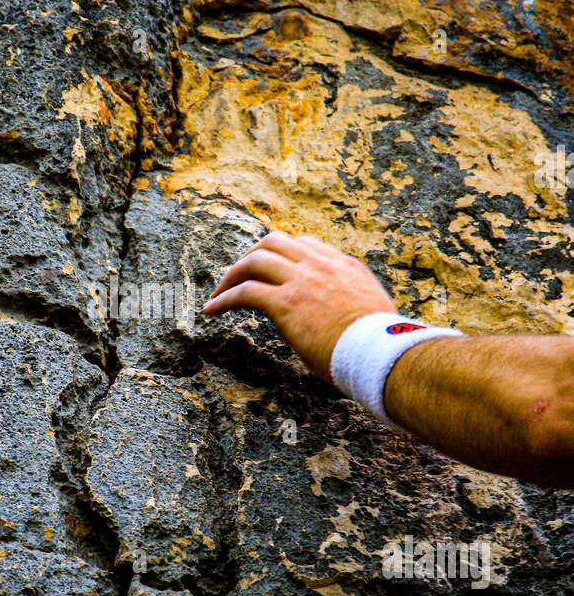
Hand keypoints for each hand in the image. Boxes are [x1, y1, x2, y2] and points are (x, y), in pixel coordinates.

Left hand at [202, 232, 396, 382]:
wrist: (383, 354)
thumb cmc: (383, 346)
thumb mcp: (376, 312)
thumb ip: (358, 303)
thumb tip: (351, 317)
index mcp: (345, 267)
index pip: (305, 245)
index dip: (283, 255)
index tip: (271, 271)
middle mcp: (321, 266)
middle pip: (275, 241)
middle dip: (252, 255)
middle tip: (239, 276)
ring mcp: (302, 281)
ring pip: (255, 260)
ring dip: (232, 275)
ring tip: (219, 293)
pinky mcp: (285, 303)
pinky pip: (244, 292)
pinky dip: (223, 299)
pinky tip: (212, 311)